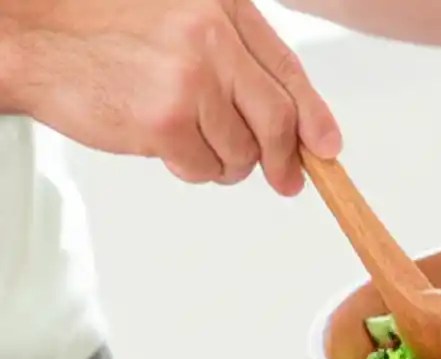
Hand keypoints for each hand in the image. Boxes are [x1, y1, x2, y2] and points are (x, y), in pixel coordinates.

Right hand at [4, 0, 339, 194]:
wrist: (31, 38)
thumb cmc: (103, 29)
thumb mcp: (179, 18)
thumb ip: (235, 58)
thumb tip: (295, 123)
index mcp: (223, 8)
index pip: (289, 69)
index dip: (315, 116)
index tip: (328, 148)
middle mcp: (213, 38)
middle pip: (278, 119)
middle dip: (285, 159)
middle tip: (287, 178)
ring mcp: (190, 80)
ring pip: (242, 151)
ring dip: (226, 161)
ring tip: (192, 141)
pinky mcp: (165, 121)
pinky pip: (205, 168)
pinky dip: (193, 168)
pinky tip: (165, 143)